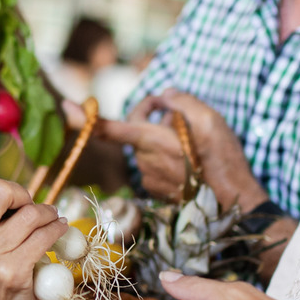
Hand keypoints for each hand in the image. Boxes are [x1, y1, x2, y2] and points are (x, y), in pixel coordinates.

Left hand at [77, 89, 265, 209]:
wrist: (233, 203)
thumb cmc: (221, 159)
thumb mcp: (209, 118)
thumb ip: (181, 101)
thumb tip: (164, 96)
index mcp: (151, 141)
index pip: (110, 129)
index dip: (86, 118)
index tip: (66, 107)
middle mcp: (144, 161)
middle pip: (133, 131)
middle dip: (147, 118)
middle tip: (174, 114)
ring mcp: (149, 179)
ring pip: (146, 149)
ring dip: (160, 140)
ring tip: (190, 144)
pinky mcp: (157, 190)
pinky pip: (155, 165)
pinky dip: (166, 158)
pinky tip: (189, 162)